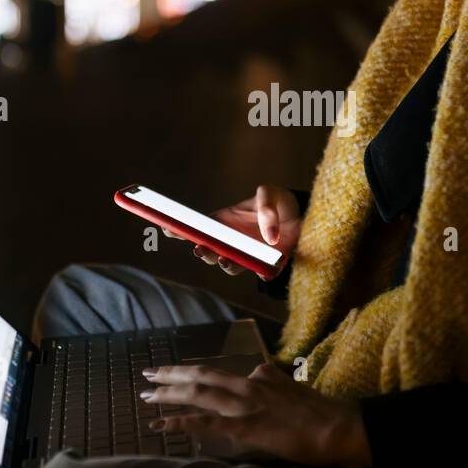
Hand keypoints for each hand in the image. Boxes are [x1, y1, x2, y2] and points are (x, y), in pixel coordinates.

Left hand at [139, 361, 371, 467]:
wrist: (337, 425)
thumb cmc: (321, 412)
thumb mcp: (293, 386)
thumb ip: (273, 380)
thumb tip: (261, 372)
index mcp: (260, 376)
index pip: (222, 373)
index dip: (196, 374)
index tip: (179, 375)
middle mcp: (248, 384)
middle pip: (202, 374)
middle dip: (172, 373)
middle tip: (148, 372)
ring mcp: (244, 405)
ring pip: (198, 393)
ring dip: (168, 393)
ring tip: (145, 395)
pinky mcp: (245, 427)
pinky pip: (205, 422)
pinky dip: (180, 422)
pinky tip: (161, 424)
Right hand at [160, 184, 301, 276]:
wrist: (300, 215)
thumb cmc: (278, 201)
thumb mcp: (270, 194)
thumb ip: (266, 208)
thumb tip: (268, 236)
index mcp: (224, 223)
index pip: (198, 229)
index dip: (179, 230)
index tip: (167, 228)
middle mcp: (231, 242)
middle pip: (210, 252)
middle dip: (203, 252)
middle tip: (200, 248)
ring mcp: (248, 255)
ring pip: (230, 266)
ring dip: (225, 265)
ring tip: (225, 260)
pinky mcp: (268, 265)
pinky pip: (262, 273)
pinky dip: (262, 273)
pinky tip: (263, 272)